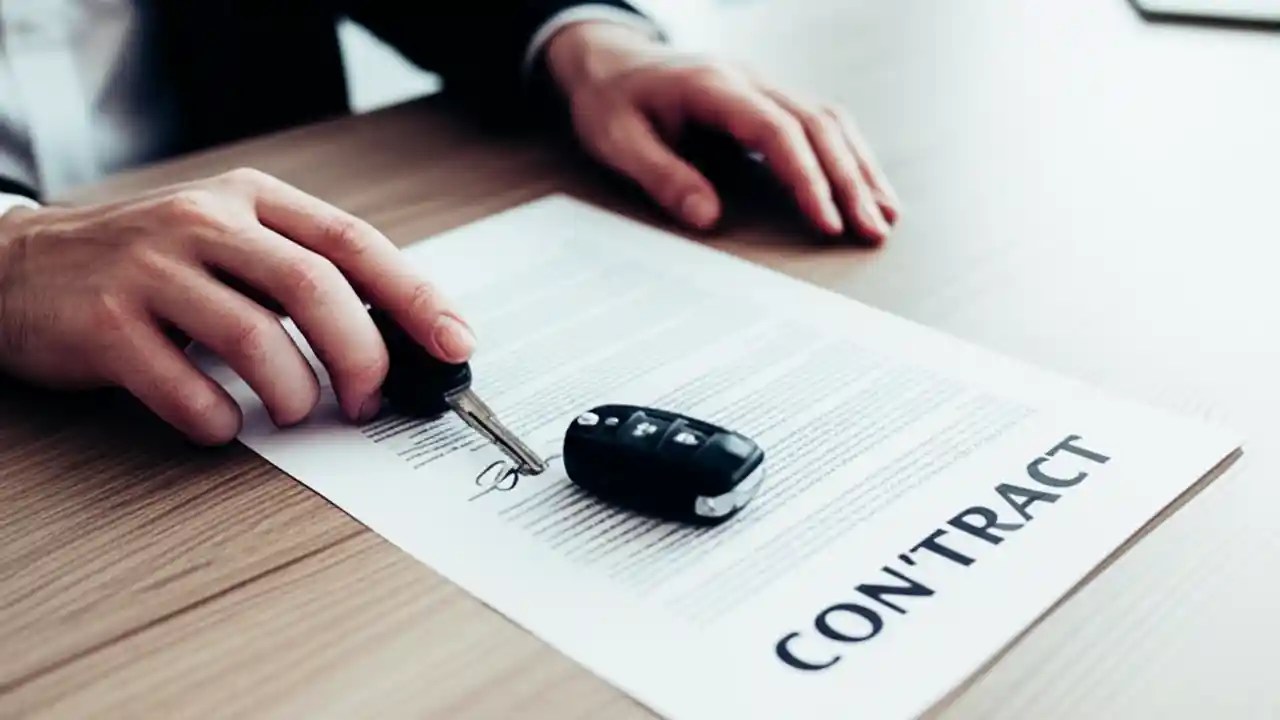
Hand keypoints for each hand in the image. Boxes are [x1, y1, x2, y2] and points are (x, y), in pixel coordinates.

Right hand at [0, 168, 474, 444]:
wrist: (19, 268)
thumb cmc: (149, 265)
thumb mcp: (229, 241)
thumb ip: (302, 273)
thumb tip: (397, 339)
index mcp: (251, 201)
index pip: (353, 242)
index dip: (413, 296)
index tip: (453, 342)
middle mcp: (205, 224)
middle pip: (316, 289)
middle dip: (362, 357)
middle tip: (369, 401)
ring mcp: (152, 270)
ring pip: (258, 339)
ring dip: (294, 394)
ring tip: (293, 413)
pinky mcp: (107, 325)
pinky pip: (186, 388)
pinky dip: (219, 421)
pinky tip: (221, 423)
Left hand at [544, 21, 899, 242]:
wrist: (610, 63)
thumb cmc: (611, 103)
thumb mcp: (616, 140)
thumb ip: (661, 176)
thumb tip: (707, 217)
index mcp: (714, 87)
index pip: (776, 131)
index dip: (807, 177)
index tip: (828, 222)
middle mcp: (750, 80)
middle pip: (817, 124)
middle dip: (850, 180)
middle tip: (872, 230)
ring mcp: (764, 86)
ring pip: (829, 120)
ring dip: (860, 167)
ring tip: (885, 216)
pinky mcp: (769, 100)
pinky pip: (820, 123)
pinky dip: (848, 156)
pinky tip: (865, 188)